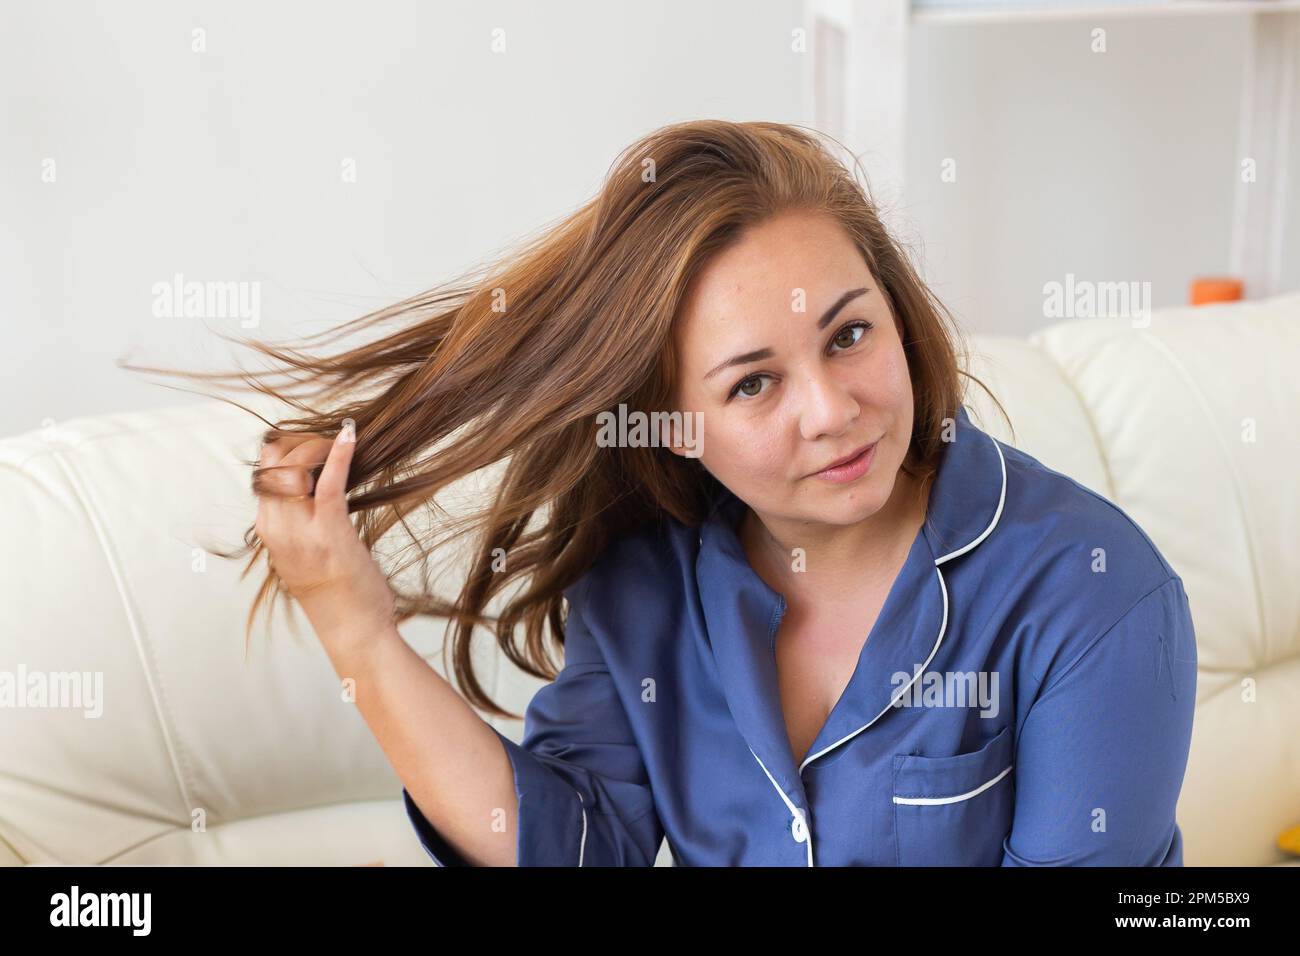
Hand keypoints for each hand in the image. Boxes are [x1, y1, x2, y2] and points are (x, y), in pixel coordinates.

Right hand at [253, 420, 395, 644]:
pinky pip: (328, 483)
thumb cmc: (336, 592)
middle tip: (327, 441)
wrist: (353, 629)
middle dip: (300, 442)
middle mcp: (277, 529)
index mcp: (268, 531)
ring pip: (296, 468)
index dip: (286, 449)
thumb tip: (308, 491)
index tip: (312, 443)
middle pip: (275, 464)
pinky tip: (349, 436)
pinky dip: (338, 455)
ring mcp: (301, 532)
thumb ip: (296, 524)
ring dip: (318, 446)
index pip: (263, 472)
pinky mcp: (330, 532)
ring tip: (339, 443)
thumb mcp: (301, 555)